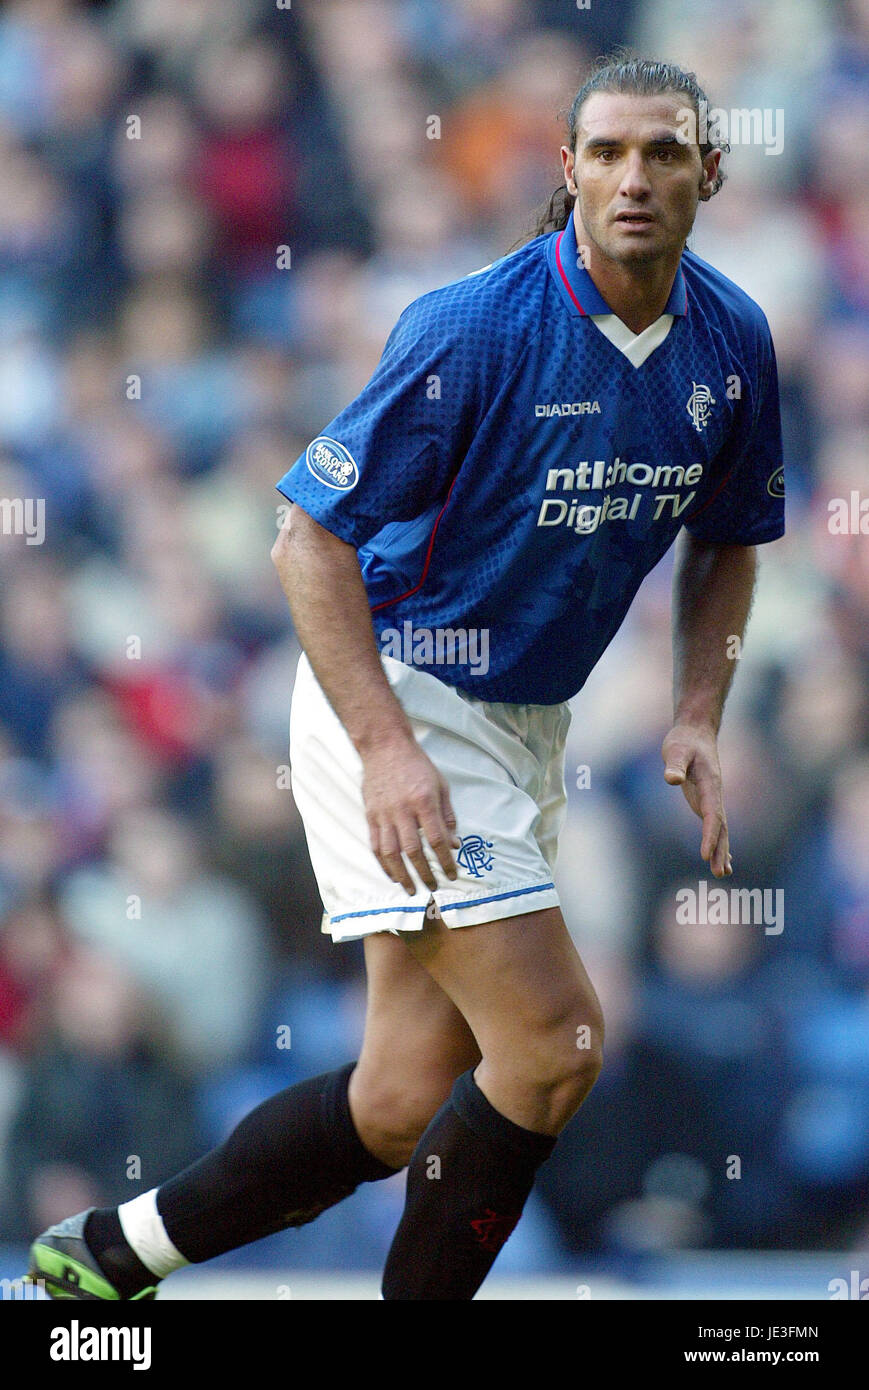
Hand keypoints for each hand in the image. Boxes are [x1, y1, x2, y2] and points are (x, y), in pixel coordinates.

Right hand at [361, 734, 460, 894]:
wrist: (385, 747)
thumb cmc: (417, 766)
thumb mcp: (440, 785)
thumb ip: (447, 816)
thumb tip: (454, 844)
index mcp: (424, 802)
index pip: (436, 839)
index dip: (445, 861)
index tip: (452, 875)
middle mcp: (403, 810)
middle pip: (413, 851)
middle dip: (424, 873)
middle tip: (432, 888)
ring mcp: (384, 814)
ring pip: (391, 853)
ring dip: (401, 875)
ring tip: (410, 889)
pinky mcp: (370, 815)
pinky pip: (375, 845)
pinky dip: (383, 864)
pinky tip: (392, 874)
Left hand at [661, 723, 731, 877]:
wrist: (695, 732)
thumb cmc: (684, 741)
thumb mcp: (676, 749)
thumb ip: (675, 764)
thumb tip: (672, 779)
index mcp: (710, 784)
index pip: (711, 814)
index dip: (709, 835)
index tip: (705, 854)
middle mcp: (714, 794)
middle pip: (720, 827)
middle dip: (720, 850)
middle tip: (719, 873)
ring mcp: (711, 799)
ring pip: (720, 829)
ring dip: (722, 850)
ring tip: (723, 873)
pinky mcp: (705, 801)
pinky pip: (714, 825)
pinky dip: (718, 842)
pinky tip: (721, 858)